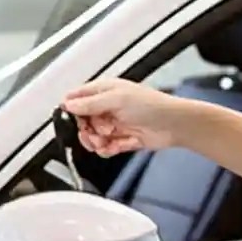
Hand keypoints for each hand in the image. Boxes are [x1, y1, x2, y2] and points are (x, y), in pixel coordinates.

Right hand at [60, 78, 185, 156]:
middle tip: (98, 131)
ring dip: (97, 141)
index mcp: (103, 91)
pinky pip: (105, 148)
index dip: (71, 110)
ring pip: (92, 137)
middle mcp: (106, 107)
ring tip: (107, 140)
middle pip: (82, 121)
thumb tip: (68, 104)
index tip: (72, 119)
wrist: (173, 125)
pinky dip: (108, 150)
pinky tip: (116, 146)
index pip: (76, 98)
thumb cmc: (151, 105)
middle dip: (87, 129)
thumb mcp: (116, 99)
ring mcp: (113, 124)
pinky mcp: (120, 139)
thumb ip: (90, 103)